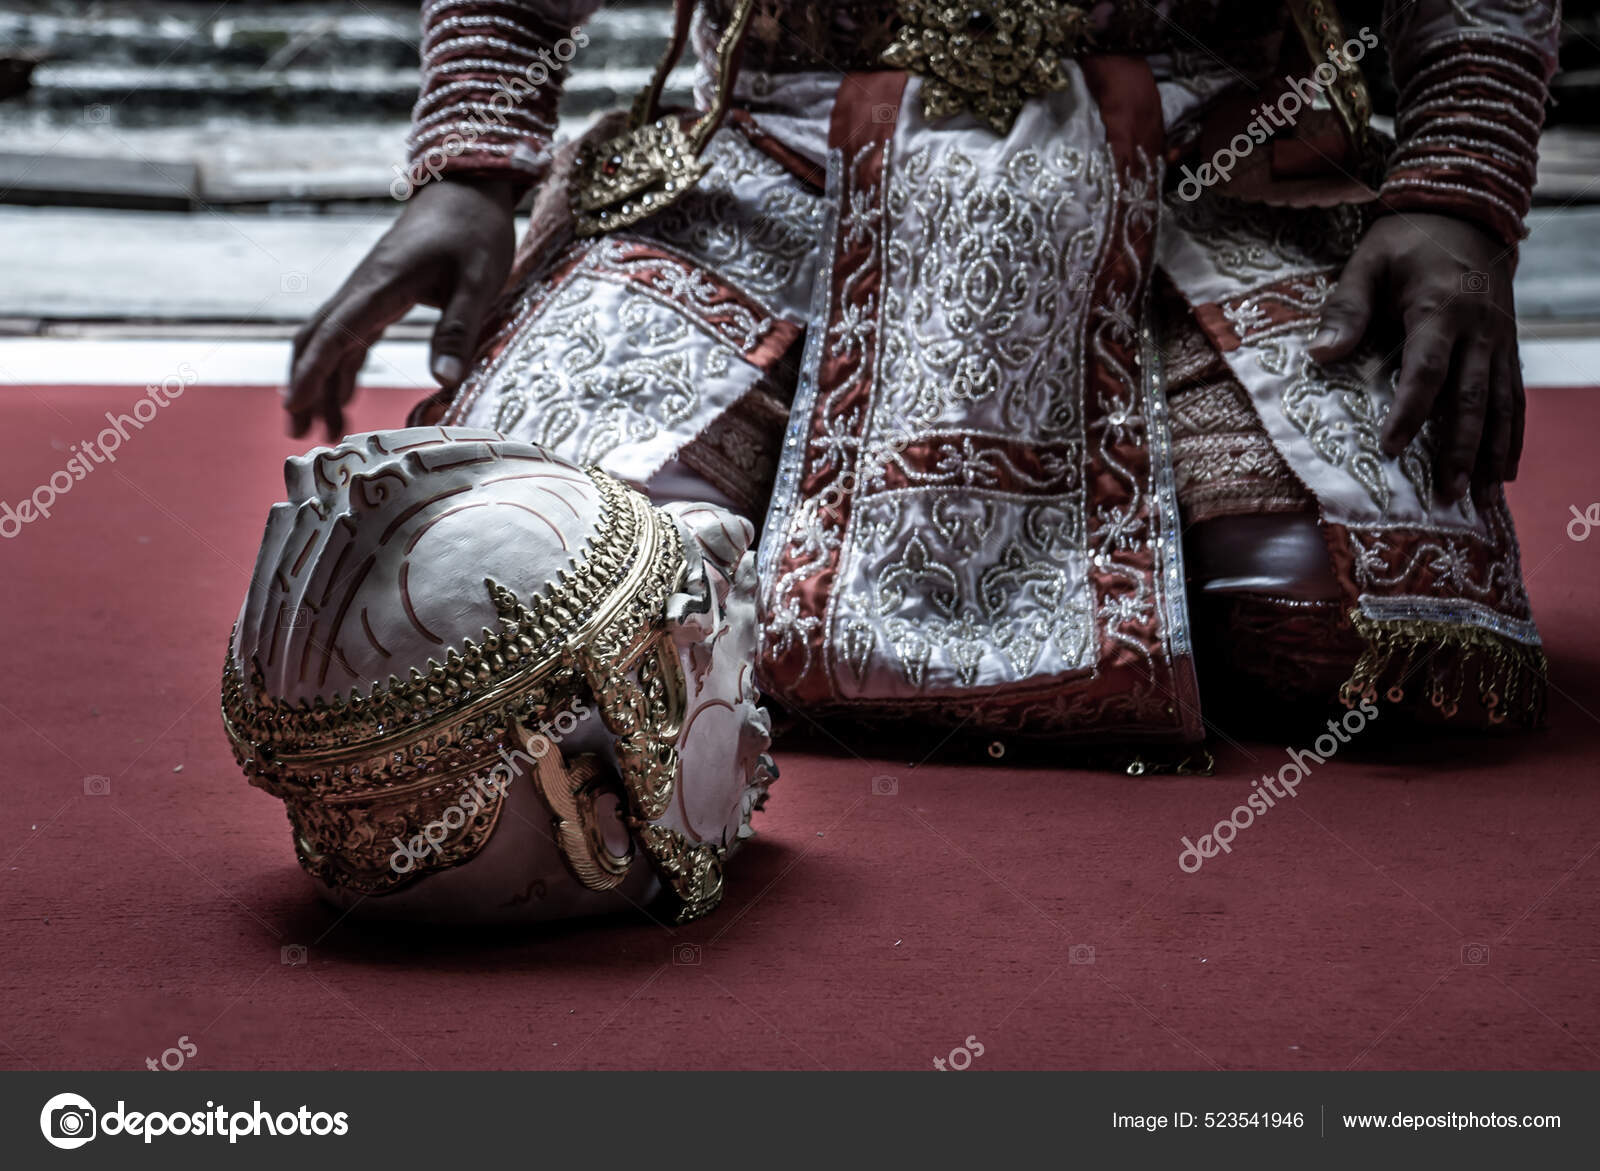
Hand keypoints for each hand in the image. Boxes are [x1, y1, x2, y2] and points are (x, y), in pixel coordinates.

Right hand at [283, 175, 518, 439]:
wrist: (469, 186)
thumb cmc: (476, 230)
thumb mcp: (479, 282)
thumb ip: (458, 330)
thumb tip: (444, 383)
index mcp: (382, 284)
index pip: (336, 334)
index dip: (313, 373)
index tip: (293, 406)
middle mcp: (364, 287)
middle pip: (317, 340)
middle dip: (304, 387)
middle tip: (298, 433)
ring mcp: (368, 290)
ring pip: (330, 339)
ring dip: (321, 383)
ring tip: (323, 430)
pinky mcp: (379, 293)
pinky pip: (350, 334)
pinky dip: (342, 367)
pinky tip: (345, 398)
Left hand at [1308, 212, 1523, 500]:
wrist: (1466, 209)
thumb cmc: (1407, 239)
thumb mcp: (1368, 261)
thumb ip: (1345, 308)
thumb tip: (1318, 354)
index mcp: (1439, 309)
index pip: (1426, 370)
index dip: (1410, 412)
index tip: (1392, 449)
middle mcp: (1479, 329)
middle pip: (1472, 398)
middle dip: (1461, 449)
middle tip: (1448, 495)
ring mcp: (1500, 339)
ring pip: (1502, 404)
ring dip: (1492, 454)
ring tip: (1482, 500)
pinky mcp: (1509, 345)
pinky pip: (1515, 396)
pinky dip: (1511, 436)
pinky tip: (1503, 473)